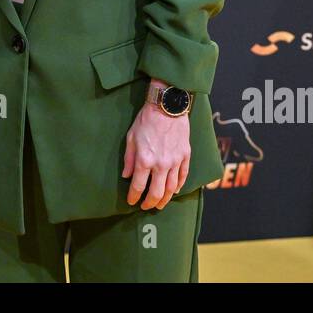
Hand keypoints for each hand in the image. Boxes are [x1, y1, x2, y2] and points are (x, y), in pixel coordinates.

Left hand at [122, 80, 190, 209]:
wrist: (167, 106)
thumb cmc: (146, 120)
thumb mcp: (131, 138)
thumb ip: (129, 159)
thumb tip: (126, 176)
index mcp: (145, 160)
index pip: (138, 186)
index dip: (134, 197)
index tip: (131, 201)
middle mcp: (161, 164)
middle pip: (157, 193)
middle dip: (150, 203)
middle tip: (146, 206)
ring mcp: (175, 161)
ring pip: (172, 188)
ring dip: (165, 199)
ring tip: (160, 204)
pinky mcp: (185, 156)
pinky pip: (183, 176)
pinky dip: (179, 186)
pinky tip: (175, 191)